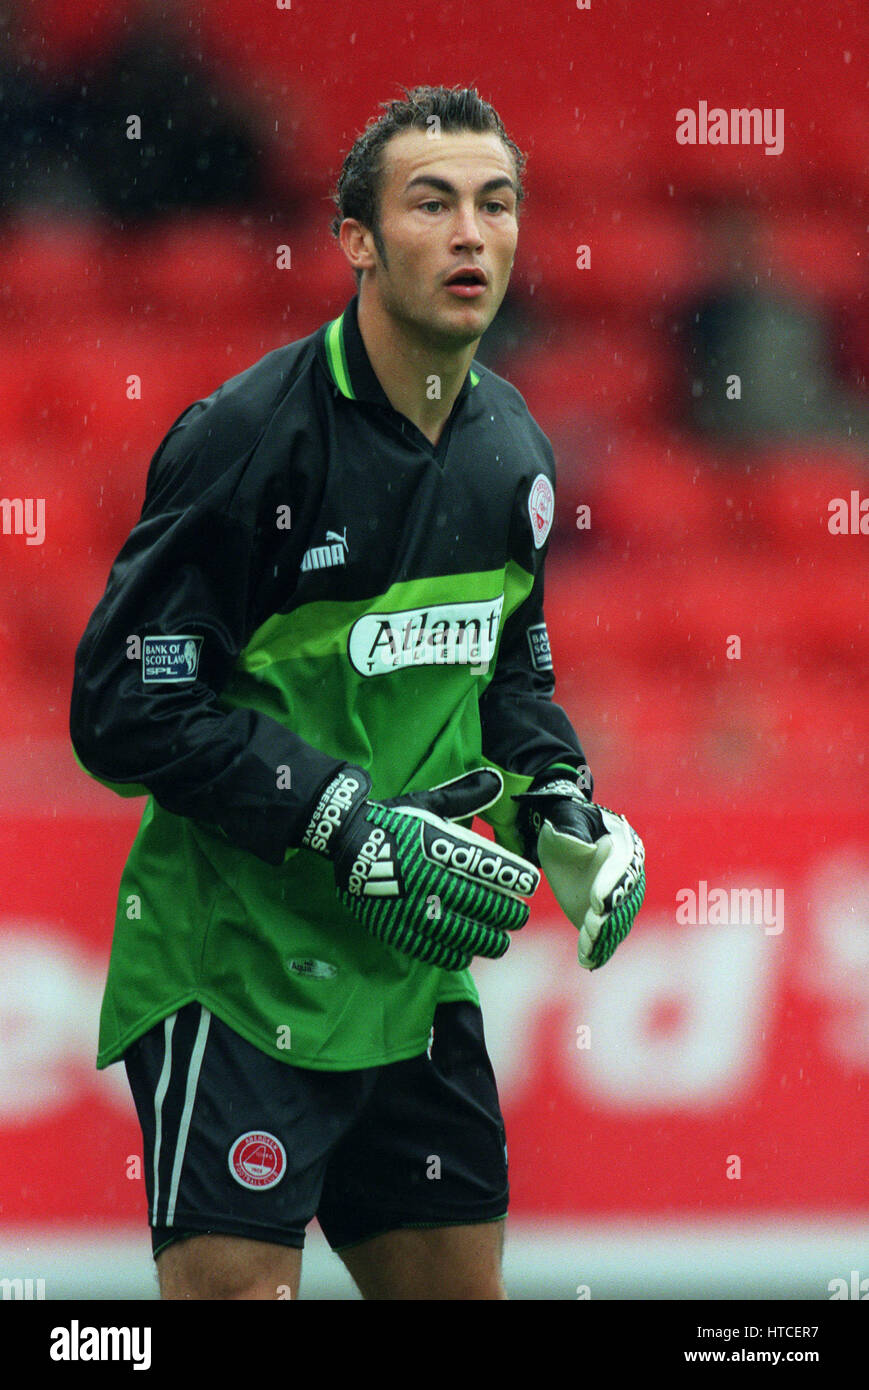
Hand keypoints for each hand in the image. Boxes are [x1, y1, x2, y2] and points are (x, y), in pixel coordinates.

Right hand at [302, 766, 539, 969]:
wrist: (343, 838)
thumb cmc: (392, 821)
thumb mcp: (428, 803)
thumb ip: (465, 795)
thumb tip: (496, 779)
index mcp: (439, 846)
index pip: (487, 867)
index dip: (513, 879)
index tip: (530, 886)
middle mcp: (429, 878)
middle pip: (479, 903)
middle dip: (506, 914)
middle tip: (520, 917)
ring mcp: (411, 906)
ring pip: (459, 931)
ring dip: (485, 940)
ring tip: (500, 942)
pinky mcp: (394, 925)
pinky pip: (428, 948)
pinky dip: (451, 954)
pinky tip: (466, 955)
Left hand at [515, 771, 644, 968]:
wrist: (560, 840)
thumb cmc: (563, 824)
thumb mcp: (563, 821)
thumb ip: (573, 830)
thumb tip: (588, 846)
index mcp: (624, 846)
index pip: (622, 870)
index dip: (611, 887)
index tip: (597, 902)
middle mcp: (628, 875)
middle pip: (624, 900)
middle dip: (608, 918)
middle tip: (591, 928)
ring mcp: (617, 898)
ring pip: (617, 921)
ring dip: (604, 937)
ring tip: (589, 950)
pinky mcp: (603, 916)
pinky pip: (605, 934)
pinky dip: (598, 948)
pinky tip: (586, 960)